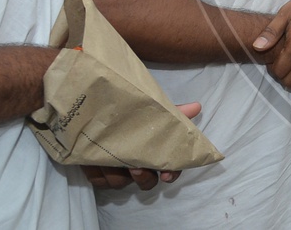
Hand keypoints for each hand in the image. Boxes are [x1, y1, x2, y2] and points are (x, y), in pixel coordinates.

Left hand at [82, 102, 200, 189]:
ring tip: (110, 159)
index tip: (166, 174)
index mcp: (154, 155)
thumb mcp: (151, 112)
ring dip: (116, 173)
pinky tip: (95, 162)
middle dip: (142, 178)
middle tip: (136, 169)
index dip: (171, 174)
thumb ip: (172, 112)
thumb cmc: (132, 117)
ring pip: (120, 183)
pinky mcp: (98, 174)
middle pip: (146, 183)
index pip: (169, 170)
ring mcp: (118, 172)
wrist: (100, 115)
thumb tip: (196, 106)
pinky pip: (99, 181)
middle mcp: (138, 167)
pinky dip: (97, 173)